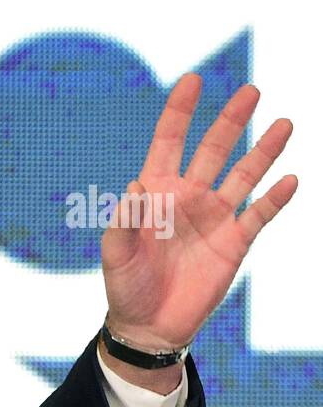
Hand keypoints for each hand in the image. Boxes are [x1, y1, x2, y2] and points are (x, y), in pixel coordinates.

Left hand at [100, 73, 298, 351]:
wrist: (148, 325)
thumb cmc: (125, 287)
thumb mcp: (115, 255)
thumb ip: (122, 222)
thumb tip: (134, 188)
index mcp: (154, 193)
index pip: (168, 142)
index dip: (179, 112)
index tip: (193, 80)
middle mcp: (187, 198)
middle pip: (213, 149)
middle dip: (230, 120)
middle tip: (251, 90)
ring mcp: (214, 218)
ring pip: (244, 174)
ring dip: (264, 150)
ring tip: (284, 123)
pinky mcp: (234, 242)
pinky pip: (259, 213)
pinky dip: (275, 197)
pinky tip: (290, 179)